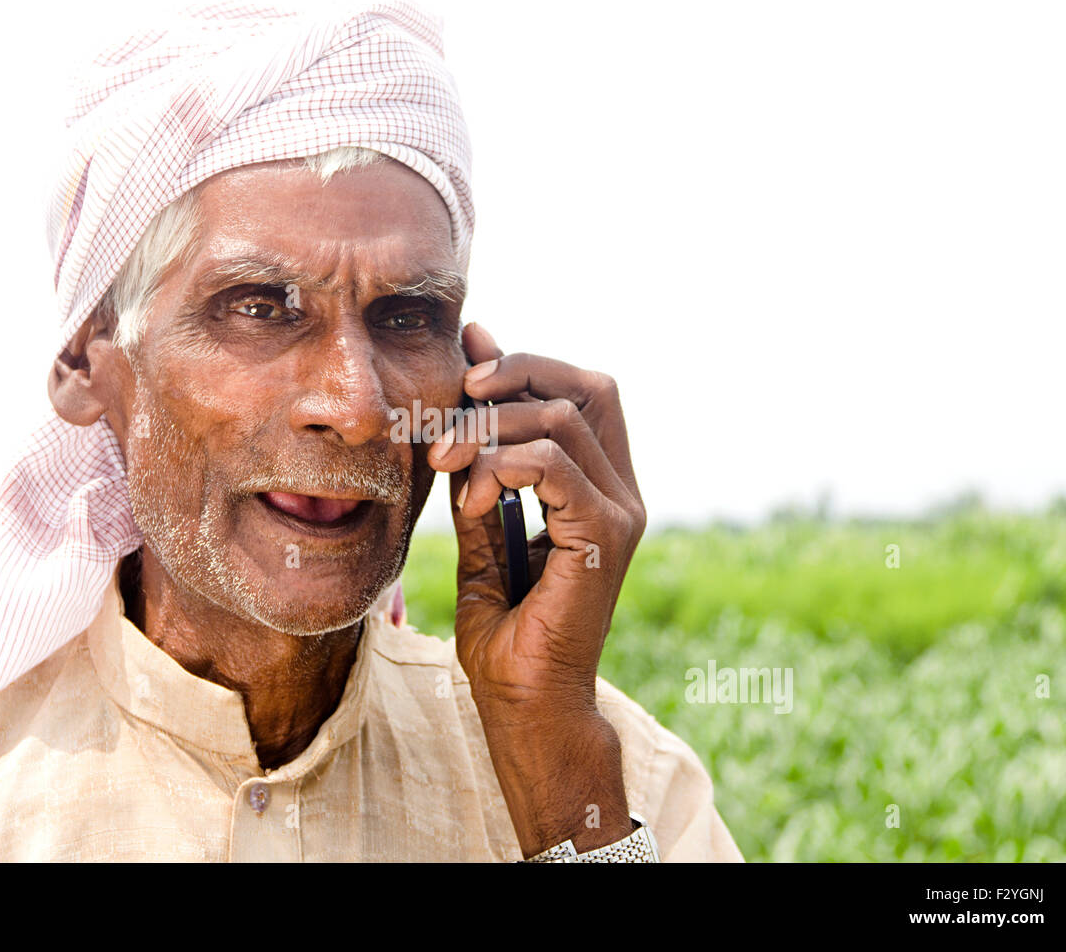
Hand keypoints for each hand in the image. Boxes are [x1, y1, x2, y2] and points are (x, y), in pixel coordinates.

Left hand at [427, 322, 646, 854]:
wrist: (523, 702)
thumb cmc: (505, 627)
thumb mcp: (480, 526)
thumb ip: (480, 462)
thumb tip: (467, 391)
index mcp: (599, 485)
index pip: (579, 390)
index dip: (523, 363)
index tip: (463, 364)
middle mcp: (620, 492)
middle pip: (585, 386)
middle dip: (515, 375)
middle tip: (456, 399)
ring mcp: (620, 513)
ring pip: (562, 417)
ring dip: (490, 426)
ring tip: (445, 462)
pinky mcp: (604, 537)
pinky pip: (554, 465)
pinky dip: (502, 466)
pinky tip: (473, 499)